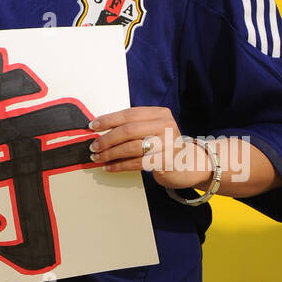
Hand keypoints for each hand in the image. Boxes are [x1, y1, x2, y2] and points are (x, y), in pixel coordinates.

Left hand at [86, 106, 213, 189]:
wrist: (188, 165)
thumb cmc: (164, 146)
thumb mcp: (152, 130)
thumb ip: (132, 127)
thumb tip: (100, 129)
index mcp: (160, 114)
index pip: (129, 114)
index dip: (108, 120)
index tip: (93, 126)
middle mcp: (166, 125)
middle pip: (129, 130)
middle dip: (107, 138)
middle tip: (94, 146)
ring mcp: (169, 144)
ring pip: (131, 147)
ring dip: (110, 153)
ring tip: (98, 157)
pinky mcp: (167, 162)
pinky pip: (137, 163)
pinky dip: (120, 166)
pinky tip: (109, 167)